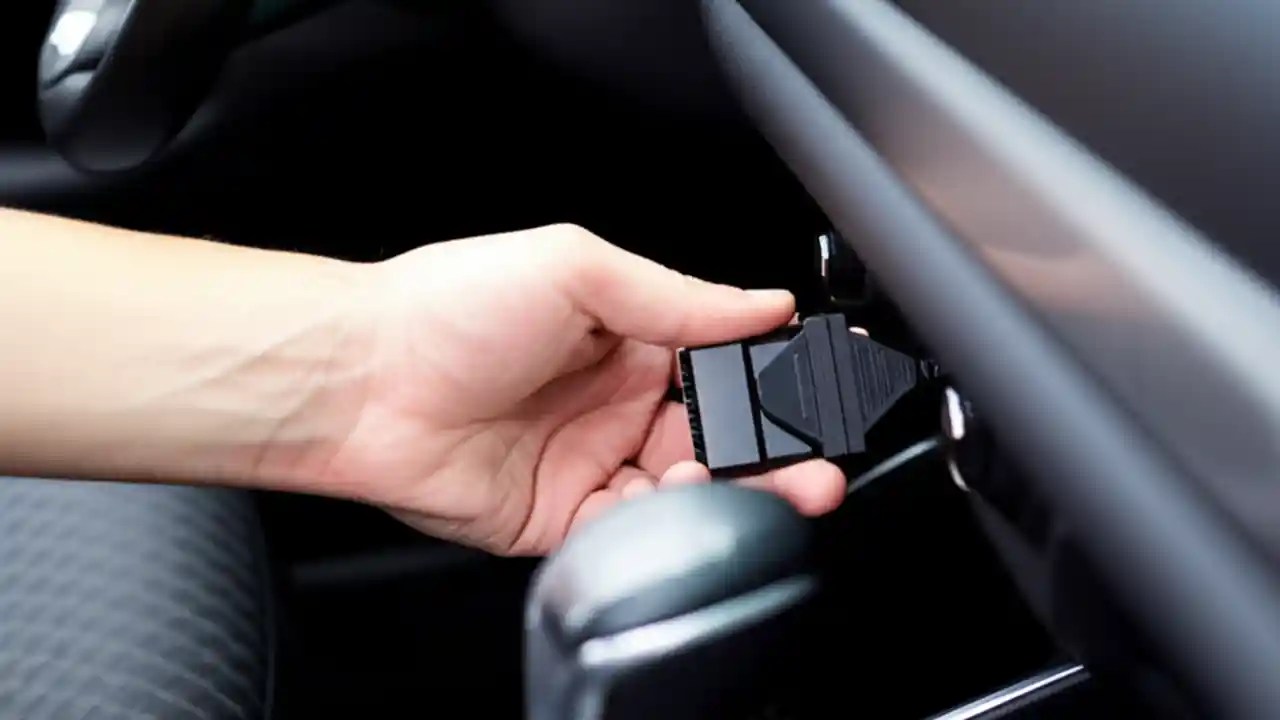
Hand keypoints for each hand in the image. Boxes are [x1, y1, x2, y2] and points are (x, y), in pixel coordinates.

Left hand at [318, 225, 844, 554]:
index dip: (771, 382)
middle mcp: (616, 402)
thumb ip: (679, 297)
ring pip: (687, 489)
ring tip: (772, 487)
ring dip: (734, 493)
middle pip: (718, 437)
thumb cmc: (448, 306)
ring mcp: (591, 462)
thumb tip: (764, 303)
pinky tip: (675, 497)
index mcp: (627, 336)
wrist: (361, 380)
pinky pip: (633, 530)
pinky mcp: (562, 517)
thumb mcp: (577, 269)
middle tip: (816, 462)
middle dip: (773, 454)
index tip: (814, 390)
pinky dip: (664, 523)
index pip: (723, 364)